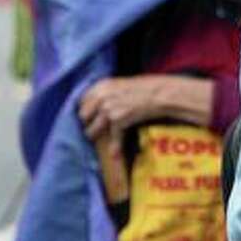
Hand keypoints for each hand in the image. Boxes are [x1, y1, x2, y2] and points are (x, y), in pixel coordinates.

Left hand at [77, 74, 211, 140]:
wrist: (158, 93)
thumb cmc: (141, 88)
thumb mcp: (119, 85)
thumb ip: (104, 93)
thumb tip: (94, 107)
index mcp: (100, 86)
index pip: (81, 102)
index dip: (85, 111)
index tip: (88, 118)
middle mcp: (101, 97)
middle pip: (83, 116)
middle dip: (87, 123)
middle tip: (93, 128)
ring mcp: (109, 109)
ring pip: (92, 130)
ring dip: (94, 136)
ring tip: (97, 140)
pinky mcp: (118, 120)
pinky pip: (112, 138)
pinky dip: (115, 147)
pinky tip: (115, 154)